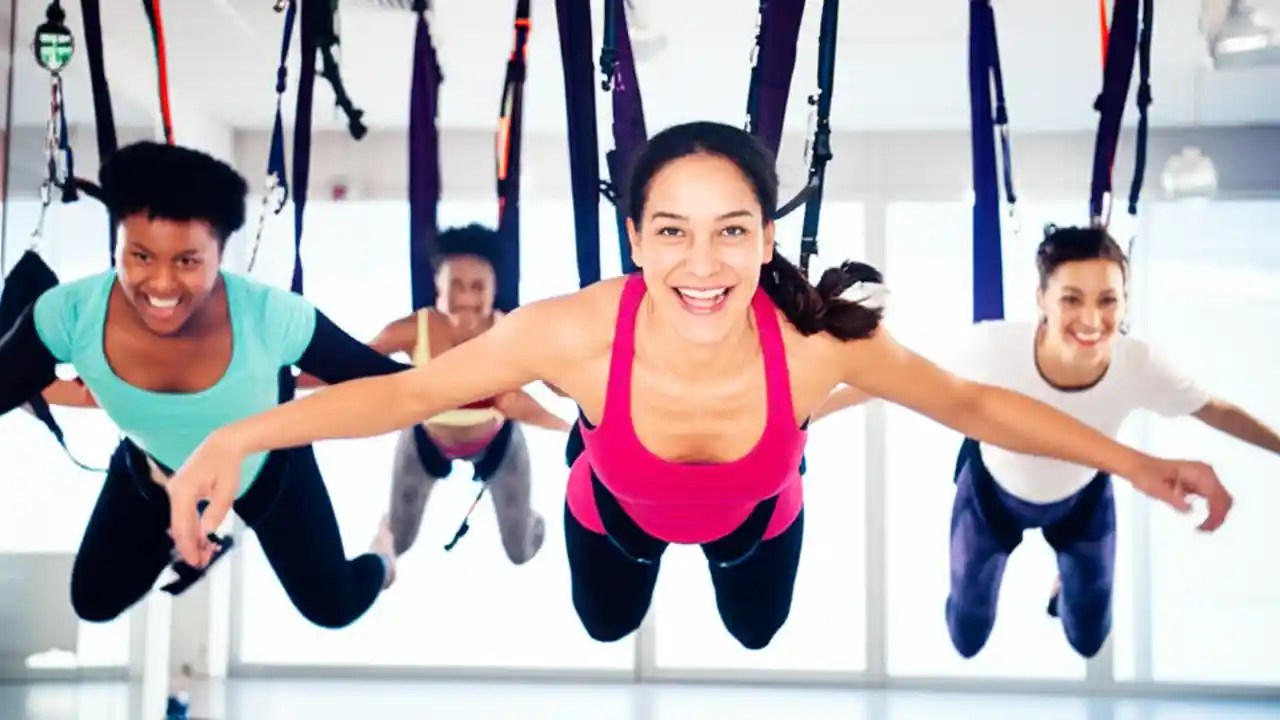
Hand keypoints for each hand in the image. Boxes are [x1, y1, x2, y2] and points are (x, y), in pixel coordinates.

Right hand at [167, 430, 245, 566]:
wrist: (224, 444)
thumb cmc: (227, 464)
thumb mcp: (227, 489)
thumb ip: (216, 512)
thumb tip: (207, 534)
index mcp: (182, 491)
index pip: (182, 525)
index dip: (188, 546)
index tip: (196, 562)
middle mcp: (174, 491)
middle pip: (178, 526)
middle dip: (189, 546)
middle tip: (202, 563)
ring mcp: (176, 491)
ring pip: (181, 522)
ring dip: (192, 538)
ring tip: (205, 554)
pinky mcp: (181, 491)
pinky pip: (185, 514)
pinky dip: (193, 527)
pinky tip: (202, 539)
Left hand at [1127, 457, 1232, 531]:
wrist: (1137, 467)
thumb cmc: (1144, 474)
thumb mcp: (1155, 488)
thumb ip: (1172, 499)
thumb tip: (1188, 509)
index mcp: (1198, 472)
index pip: (1218, 496)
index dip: (1215, 514)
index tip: (1205, 527)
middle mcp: (1204, 472)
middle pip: (1225, 499)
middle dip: (1219, 517)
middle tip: (1205, 530)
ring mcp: (1203, 477)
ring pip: (1222, 499)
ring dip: (1217, 515)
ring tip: (1204, 527)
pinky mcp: (1198, 482)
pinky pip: (1214, 498)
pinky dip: (1212, 511)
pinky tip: (1203, 520)